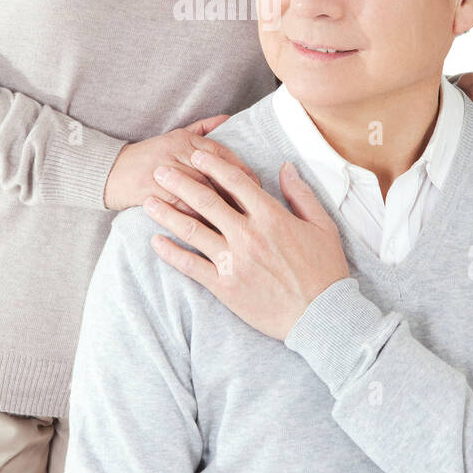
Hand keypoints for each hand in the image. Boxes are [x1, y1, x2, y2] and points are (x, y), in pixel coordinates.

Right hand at [102, 114, 261, 212]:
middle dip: (235, 192)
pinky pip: (180, 207)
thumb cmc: (145, 157)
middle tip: (252, 208)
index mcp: (183, 140)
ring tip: (237, 222)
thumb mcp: (173, 137)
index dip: (240, 170)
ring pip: (199, 192)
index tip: (256, 184)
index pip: (220, 154)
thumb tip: (227, 119)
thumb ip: (202, 129)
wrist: (107, 171)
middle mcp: (175, 153)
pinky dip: (197, 219)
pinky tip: (212, 231)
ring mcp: (163, 173)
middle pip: (214, 174)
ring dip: (220, 209)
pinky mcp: (152, 192)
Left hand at [142, 151, 350, 340]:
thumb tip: (285, 167)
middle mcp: (248, 235)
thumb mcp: (322, 226)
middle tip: (160, 170)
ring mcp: (233, 261)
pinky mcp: (225, 286)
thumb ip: (300, 194)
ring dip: (167, 213)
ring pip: (192, 230)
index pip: (234, 182)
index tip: (195, 155)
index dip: (212, 165)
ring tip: (148, 201)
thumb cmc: (325, 270)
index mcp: (271, 217)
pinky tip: (155, 242)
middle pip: (206, 201)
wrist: (321, 317)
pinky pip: (191, 266)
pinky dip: (171, 253)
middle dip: (180, 182)